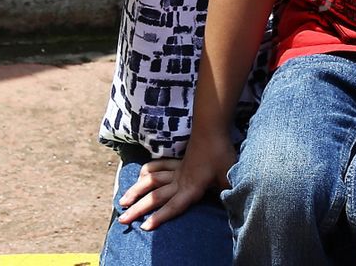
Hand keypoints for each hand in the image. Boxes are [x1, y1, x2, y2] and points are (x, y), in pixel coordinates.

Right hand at [116, 138, 235, 230]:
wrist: (211, 129)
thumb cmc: (221, 153)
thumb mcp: (228, 175)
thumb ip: (228, 191)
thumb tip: (234, 203)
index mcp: (191, 188)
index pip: (173, 206)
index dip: (159, 217)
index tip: (144, 226)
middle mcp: (179, 181)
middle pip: (155, 197)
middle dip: (138, 209)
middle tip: (122, 219)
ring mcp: (176, 171)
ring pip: (151, 181)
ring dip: (136, 191)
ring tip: (123, 201)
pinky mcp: (177, 162)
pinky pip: (157, 167)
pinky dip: (146, 172)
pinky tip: (140, 176)